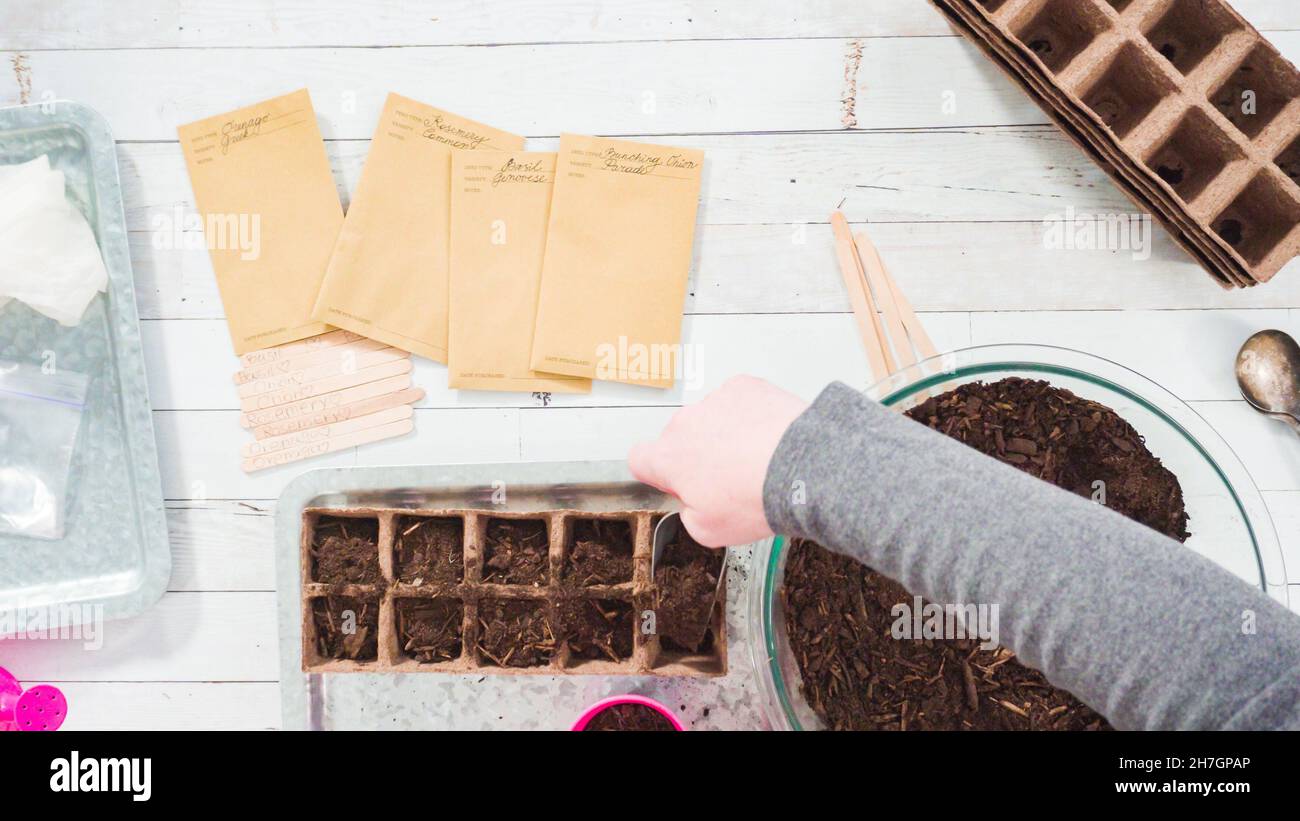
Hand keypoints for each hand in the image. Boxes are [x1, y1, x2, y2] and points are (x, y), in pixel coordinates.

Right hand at [628, 375, 808, 546]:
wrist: (801, 468)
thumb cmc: (756, 497)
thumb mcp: (710, 531)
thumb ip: (689, 515)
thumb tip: (694, 505)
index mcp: (669, 458)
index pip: (640, 459)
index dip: (657, 472)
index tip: (676, 481)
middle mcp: (685, 423)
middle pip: (679, 438)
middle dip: (697, 454)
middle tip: (728, 477)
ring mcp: (715, 401)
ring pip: (711, 418)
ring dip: (725, 433)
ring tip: (756, 458)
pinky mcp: (744, 387)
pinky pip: (739, 401)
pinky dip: (750, 415)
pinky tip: (768, 437)